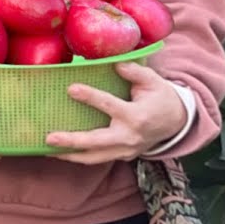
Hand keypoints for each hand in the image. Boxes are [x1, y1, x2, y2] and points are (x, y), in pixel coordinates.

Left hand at [45, 62, 186, 164]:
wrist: (177, 123)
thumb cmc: (161, 97)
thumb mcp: (153, 81)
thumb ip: (134, 72)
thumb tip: (115, 64)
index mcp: (137, 116)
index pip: (110, 106)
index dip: (90, 97)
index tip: (71, 88)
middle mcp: (129, 137)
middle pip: (96, 142)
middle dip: (72, 141)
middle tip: (50, 138)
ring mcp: (126, 150)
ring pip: (94, 157)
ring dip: (70, 155)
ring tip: (47, 149)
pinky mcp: (123, 157)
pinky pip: (98, 159)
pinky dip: (80, 157)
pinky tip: (62, 152)